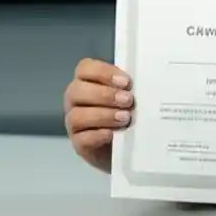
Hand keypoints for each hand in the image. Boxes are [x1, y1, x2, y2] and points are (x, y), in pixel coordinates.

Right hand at [63, 58, 133, 172]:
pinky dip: (97, 135)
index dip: (103, 73)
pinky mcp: (78, 143)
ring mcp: (73, 122)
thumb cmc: (124, 112)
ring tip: (125, 118)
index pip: (84, 68)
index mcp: (86, 81)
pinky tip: (112, 134)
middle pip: (77, 90)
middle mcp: (75, 99)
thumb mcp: (127, 96)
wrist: (124, 146)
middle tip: (128, 101)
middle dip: (105, 95)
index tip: (126, 82)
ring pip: (78, 115)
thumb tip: (142, 82)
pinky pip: (82, 138)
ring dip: (103, 115)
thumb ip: (128, 87)